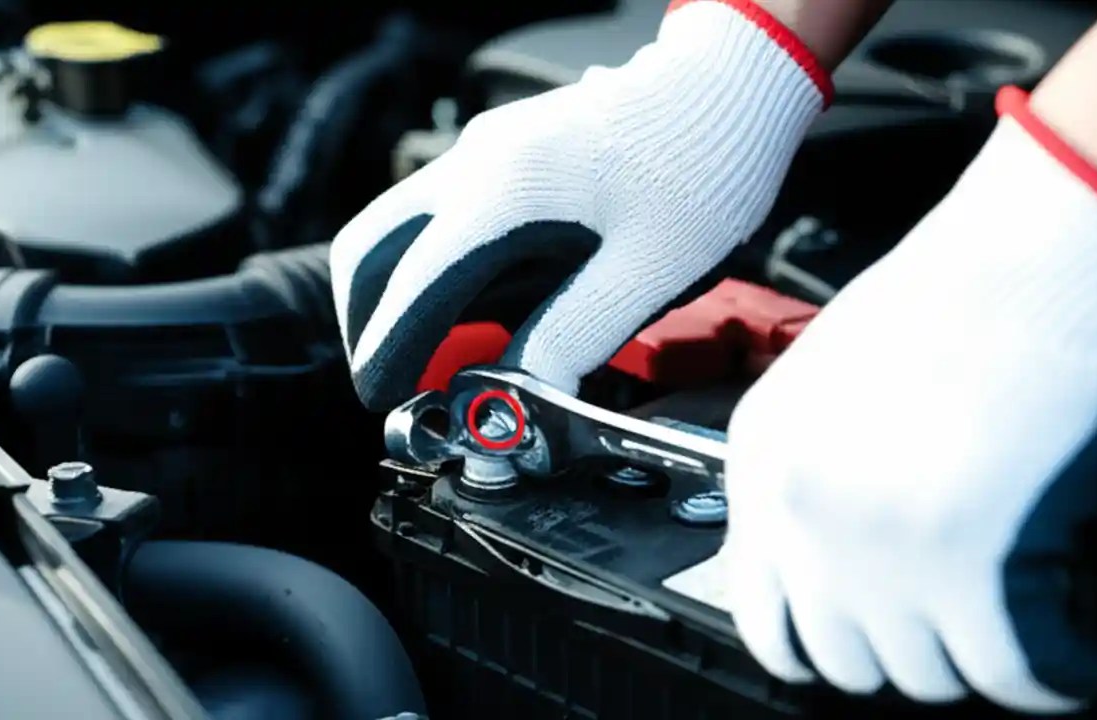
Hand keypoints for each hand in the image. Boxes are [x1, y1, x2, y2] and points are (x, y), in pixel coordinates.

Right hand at [330, 0, 830, 409]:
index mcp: (504, 193)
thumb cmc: (703, 168)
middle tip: (393, 376)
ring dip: (400, 292)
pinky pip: (440, 213)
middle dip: (368, 319)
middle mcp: (476, 164)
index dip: (388, 351)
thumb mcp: (647, 271)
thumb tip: (516, 394)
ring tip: (437, 353)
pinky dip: (434, 265)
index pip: (412, 286)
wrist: (729, 86)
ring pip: (400, 227)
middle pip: (372, 247)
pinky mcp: (504, 151)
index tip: (381, 397)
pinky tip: (480, 304)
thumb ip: (573, 335)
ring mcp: (485, 150)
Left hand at [720, 90, 1096, 712]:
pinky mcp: (972, 565)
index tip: (867, 634)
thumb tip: (841, 554)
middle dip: (907, 648)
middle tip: (960, 616)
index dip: (825, 637)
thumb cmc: (961, 288)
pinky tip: (1076, 637)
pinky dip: (1056, 668)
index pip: (762, 613)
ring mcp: (878, 545)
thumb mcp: (839, 379)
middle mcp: (804, 511)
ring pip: (925, 675)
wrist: (1046, 243)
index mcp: (765, 460)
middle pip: (845, 658)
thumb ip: (822, 474)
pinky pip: (1015, 672)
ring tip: (1021, 614)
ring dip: (977, 655)